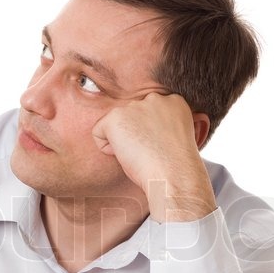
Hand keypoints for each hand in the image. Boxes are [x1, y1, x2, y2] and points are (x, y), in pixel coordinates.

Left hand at [91, 93, 216, 221]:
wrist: (174, 174)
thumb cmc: (175, 166)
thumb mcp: (172, 137)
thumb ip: (158, 125)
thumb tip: (136, 131)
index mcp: (172, 101)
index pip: (148, 114)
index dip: (149, 135)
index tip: (159, 148)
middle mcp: (154, 98)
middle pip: (131, 117)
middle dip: (134, 134)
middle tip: (149, 153)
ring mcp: (134, 105)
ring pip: (116, 123)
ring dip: (122, 141)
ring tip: (140, 155)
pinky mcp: (116, 116)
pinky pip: (98, 131)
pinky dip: (105, 147)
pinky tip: (124, 155)